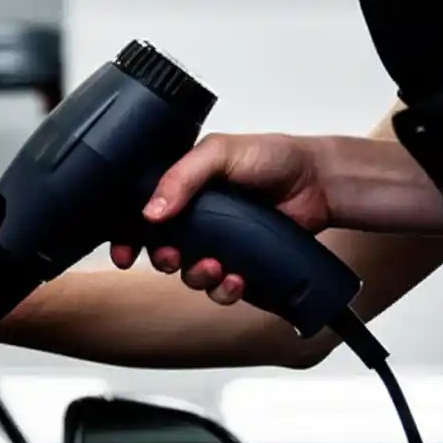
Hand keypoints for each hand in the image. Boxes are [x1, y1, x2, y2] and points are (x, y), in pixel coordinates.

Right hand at [111, 133, 328, 305]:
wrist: (318, 182)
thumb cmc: (273, 157)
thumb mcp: (220, 152)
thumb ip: (182, 176)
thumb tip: (150, 210)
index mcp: (182, 190)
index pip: (142, 217)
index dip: (128, 238)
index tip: (124, 253)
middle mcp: (196, 220)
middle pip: (162, 251)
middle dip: (164, 260)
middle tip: (174, 257)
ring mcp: (218, 244)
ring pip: (190, 274)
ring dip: (196, 276)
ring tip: (215, 267)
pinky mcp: (241, 264)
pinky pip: (221, 288)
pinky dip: (225, 289)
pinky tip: (237, 278)